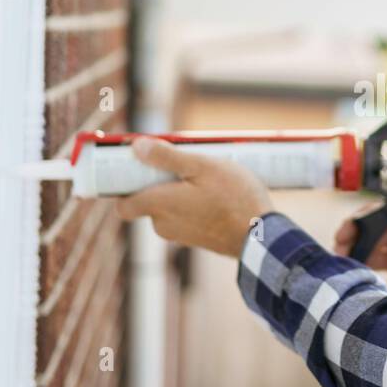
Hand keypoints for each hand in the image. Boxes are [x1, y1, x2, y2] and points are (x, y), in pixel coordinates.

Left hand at [115, 137, 272, 256]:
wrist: (263, 236)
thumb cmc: (234, 198)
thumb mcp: (203, 167)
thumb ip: (166, 157)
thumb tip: (136, 147)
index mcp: (159, 206)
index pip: (123, 205)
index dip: (125, 187)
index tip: (138, 168)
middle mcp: (163, 225)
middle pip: (148, 201)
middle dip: (160, 182)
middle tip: (183, 164)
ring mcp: (180, 235)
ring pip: (168, 208)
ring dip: (179, 192)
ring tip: (206, 177)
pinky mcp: (197, 240)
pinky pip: (185, 217)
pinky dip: (192, 205)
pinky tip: (215, 194)